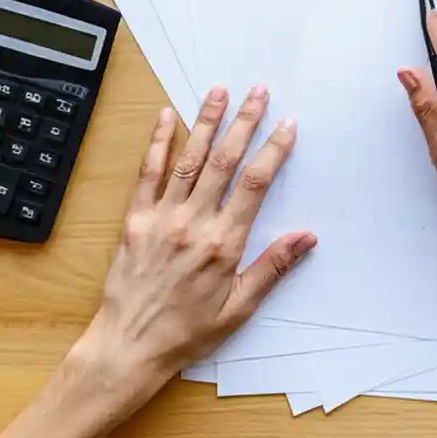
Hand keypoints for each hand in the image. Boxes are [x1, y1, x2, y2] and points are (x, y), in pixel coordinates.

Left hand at [76, 86, 315, 391]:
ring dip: (205, 122)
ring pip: (189, 159)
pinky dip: (157, 143)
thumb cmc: (187, 332)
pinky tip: (166, 117)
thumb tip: (306, 237)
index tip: (287, 125)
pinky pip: (148, 174)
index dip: (274, 150)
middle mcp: (193, 223)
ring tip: (219, 91)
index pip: (255, 184)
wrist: (130, 346)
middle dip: (243, 122)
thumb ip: (272, 267)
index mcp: (224, 243)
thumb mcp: (239, 307)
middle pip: (224, 161)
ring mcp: (162, 218)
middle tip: (258, 91)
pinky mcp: (135, 221)